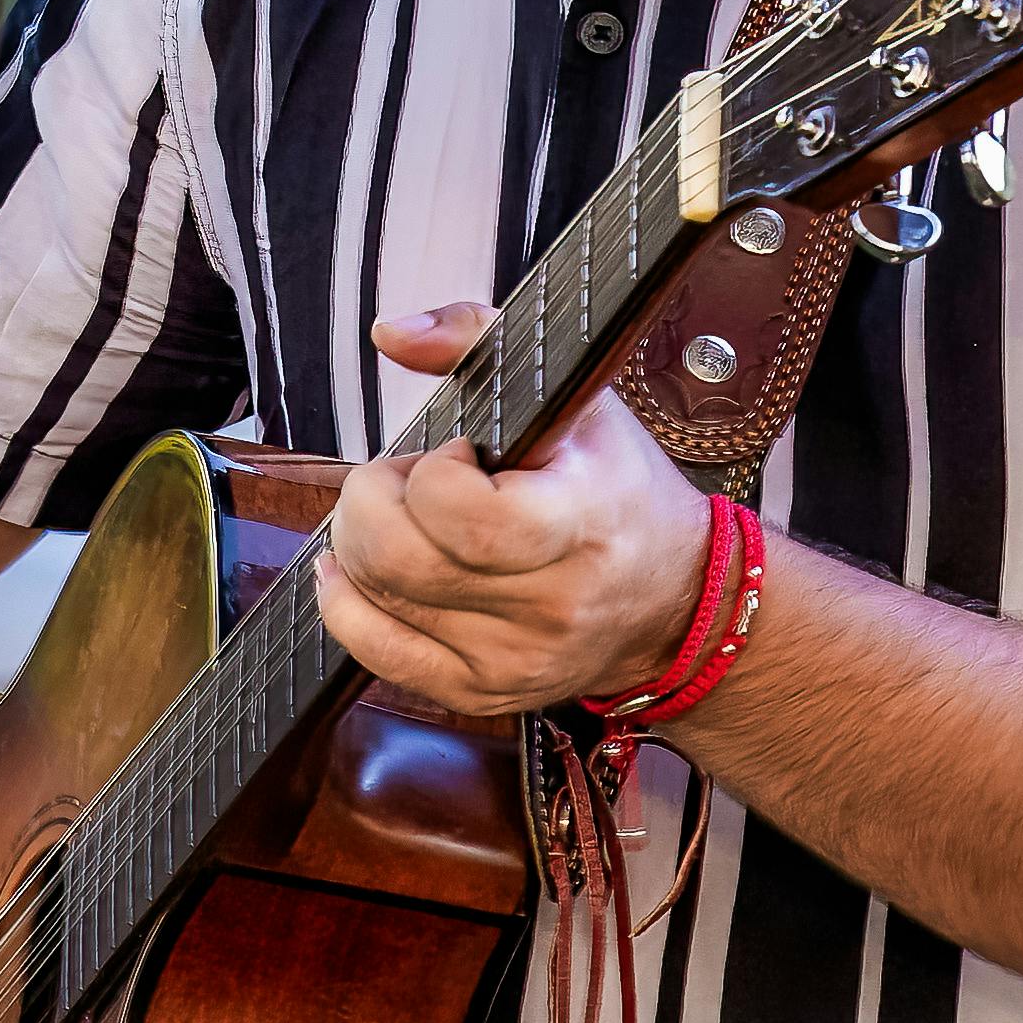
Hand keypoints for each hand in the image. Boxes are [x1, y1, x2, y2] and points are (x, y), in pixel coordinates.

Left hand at [324, 301, 714, 718]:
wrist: (675, 601)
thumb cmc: (619, 490)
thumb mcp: (577, 398)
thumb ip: (480, 339)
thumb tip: (389, 331)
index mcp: (579, 526)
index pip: (460, 515)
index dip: (434, 473)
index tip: (460, 456)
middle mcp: (548, 606)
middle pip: (397, 559)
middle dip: (372, 501)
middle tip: (405, 482)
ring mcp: (512, 659)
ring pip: (377, 598)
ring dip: (361, 541)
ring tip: (403, 518)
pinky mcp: (482, 692)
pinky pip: (376, 653)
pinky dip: (347, 603)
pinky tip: (356, 570)